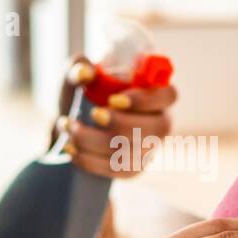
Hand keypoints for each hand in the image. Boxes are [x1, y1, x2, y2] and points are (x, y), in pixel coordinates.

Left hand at [54, 57, 177, 179]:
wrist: (74, 125)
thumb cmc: (84, 93)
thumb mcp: (78, 75)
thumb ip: (79, 67)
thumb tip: (86, 73)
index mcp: (156, 93)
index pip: (168, 95)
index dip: (145, 100)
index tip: (114, 99)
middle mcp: (160, 121)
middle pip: (155, 128)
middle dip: (121, 123)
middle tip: (93, 114)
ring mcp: (149, 148)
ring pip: (133, 151)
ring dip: (95, 141)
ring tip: (68, 126)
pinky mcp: (133, 169)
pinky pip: (116, 170)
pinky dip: (90, 160)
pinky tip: (70, 149)